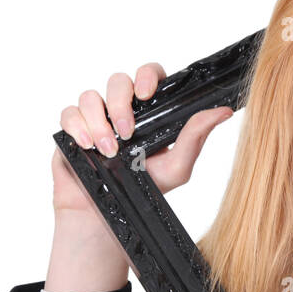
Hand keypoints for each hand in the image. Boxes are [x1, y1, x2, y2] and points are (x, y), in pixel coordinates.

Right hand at [51, 61, 234, 218]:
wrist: (109, 216)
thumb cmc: (144, 190)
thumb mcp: (177, 166)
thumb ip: (196, 136)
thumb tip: (223, 112)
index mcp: (149, 113)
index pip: (149, 76)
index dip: (146, 76)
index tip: (147, 93)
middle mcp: (121, 110)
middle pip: (118, 81)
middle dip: (120, 103)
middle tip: (127, 131)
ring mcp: (95, 118)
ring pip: (90, 96)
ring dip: (99, 121)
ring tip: (108, 150)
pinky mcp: (71, 130)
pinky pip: (68, 113)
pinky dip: (76, 127)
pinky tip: (86, 146)